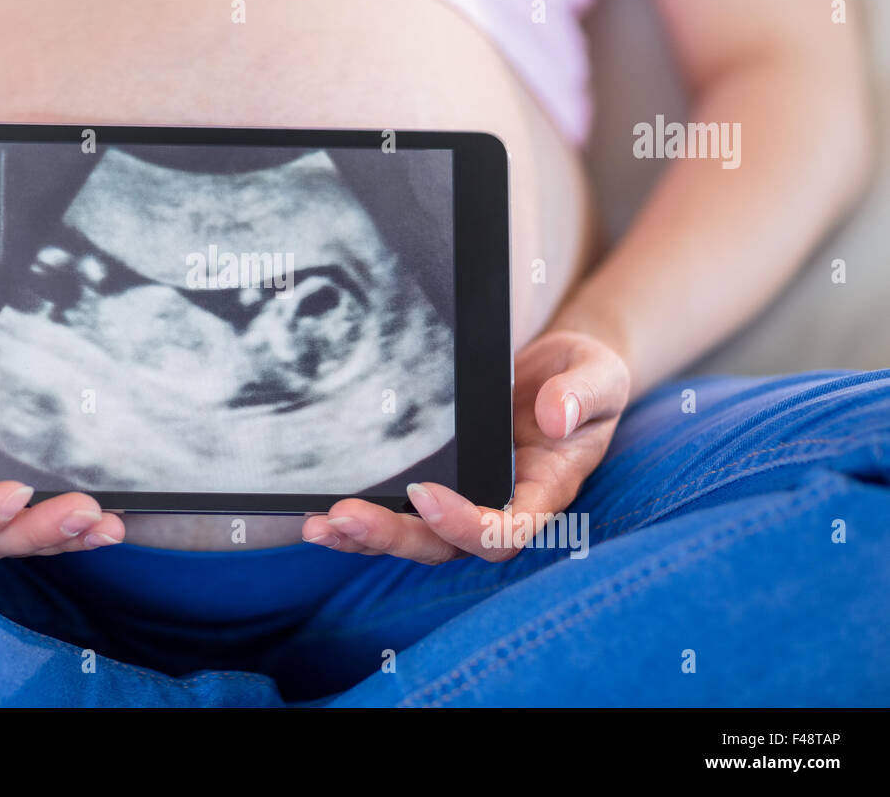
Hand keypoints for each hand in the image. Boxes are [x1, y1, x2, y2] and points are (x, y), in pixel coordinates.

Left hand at [301, 329, 629, 563]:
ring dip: (365, 536)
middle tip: (345, 517)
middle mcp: (502, 504)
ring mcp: (467, 497)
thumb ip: (583, 395)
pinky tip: (318, 514)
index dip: (467, 524)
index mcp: (545, 490)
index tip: (427, 495)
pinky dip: (360, 518)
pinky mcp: (438, 483)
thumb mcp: (600, 377)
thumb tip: (554, 416)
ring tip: (318, 524)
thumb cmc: (584, 379)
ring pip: (415, 537)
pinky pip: (399, 512)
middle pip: (447, 545)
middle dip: (394, 536)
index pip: (508, 529)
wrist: (563, 373)